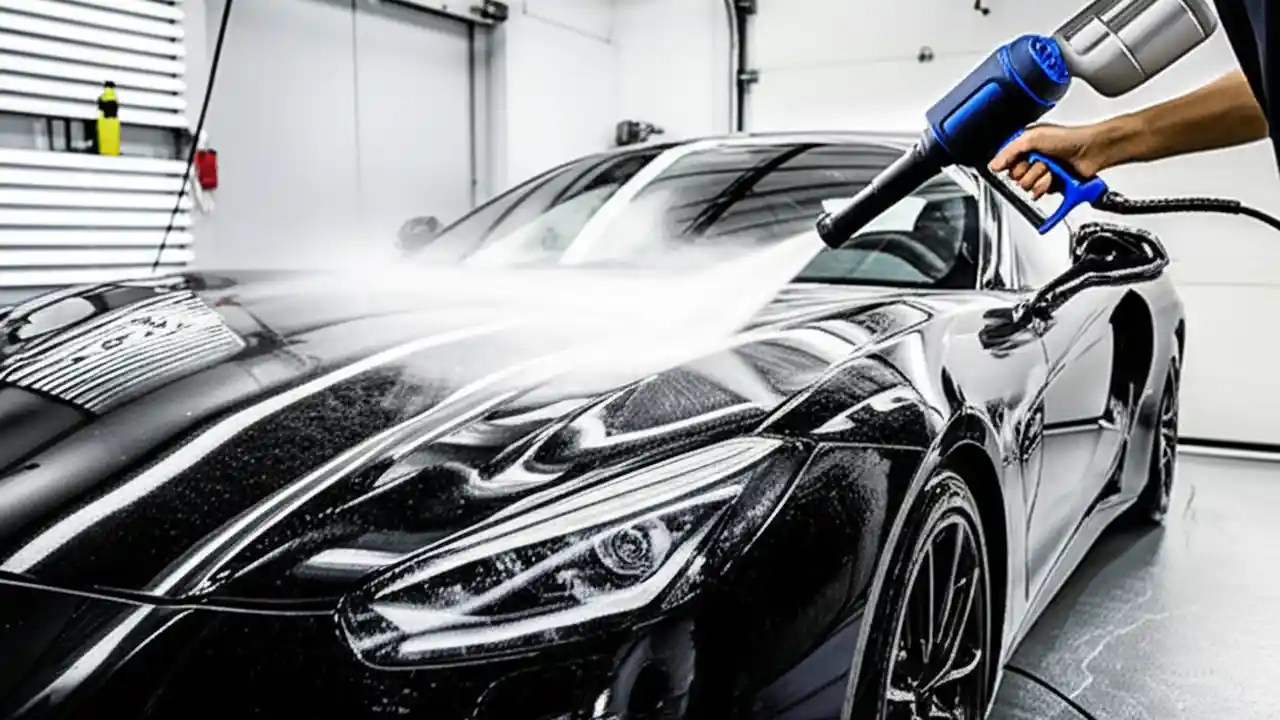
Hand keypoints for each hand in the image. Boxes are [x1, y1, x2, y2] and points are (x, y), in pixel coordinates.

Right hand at [988, 122, 1122, 199]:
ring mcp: (1042, 173)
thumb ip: (1009, 151)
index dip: (1012, 164)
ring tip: (1051, 170)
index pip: (1005, 162)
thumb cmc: (1068, 138)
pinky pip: (1040, 193)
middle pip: (1016, 177)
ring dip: (1040, 179)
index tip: (1021, 160)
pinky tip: (1052, 181)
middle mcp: (1032, 159)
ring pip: (1028, 187)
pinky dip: (1046, 188)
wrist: (1092, 150)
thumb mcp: (1033, 137)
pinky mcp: (1052, 184)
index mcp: (1025, 146)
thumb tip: (993, 165)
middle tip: (1041, 163)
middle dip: (1029, 171)